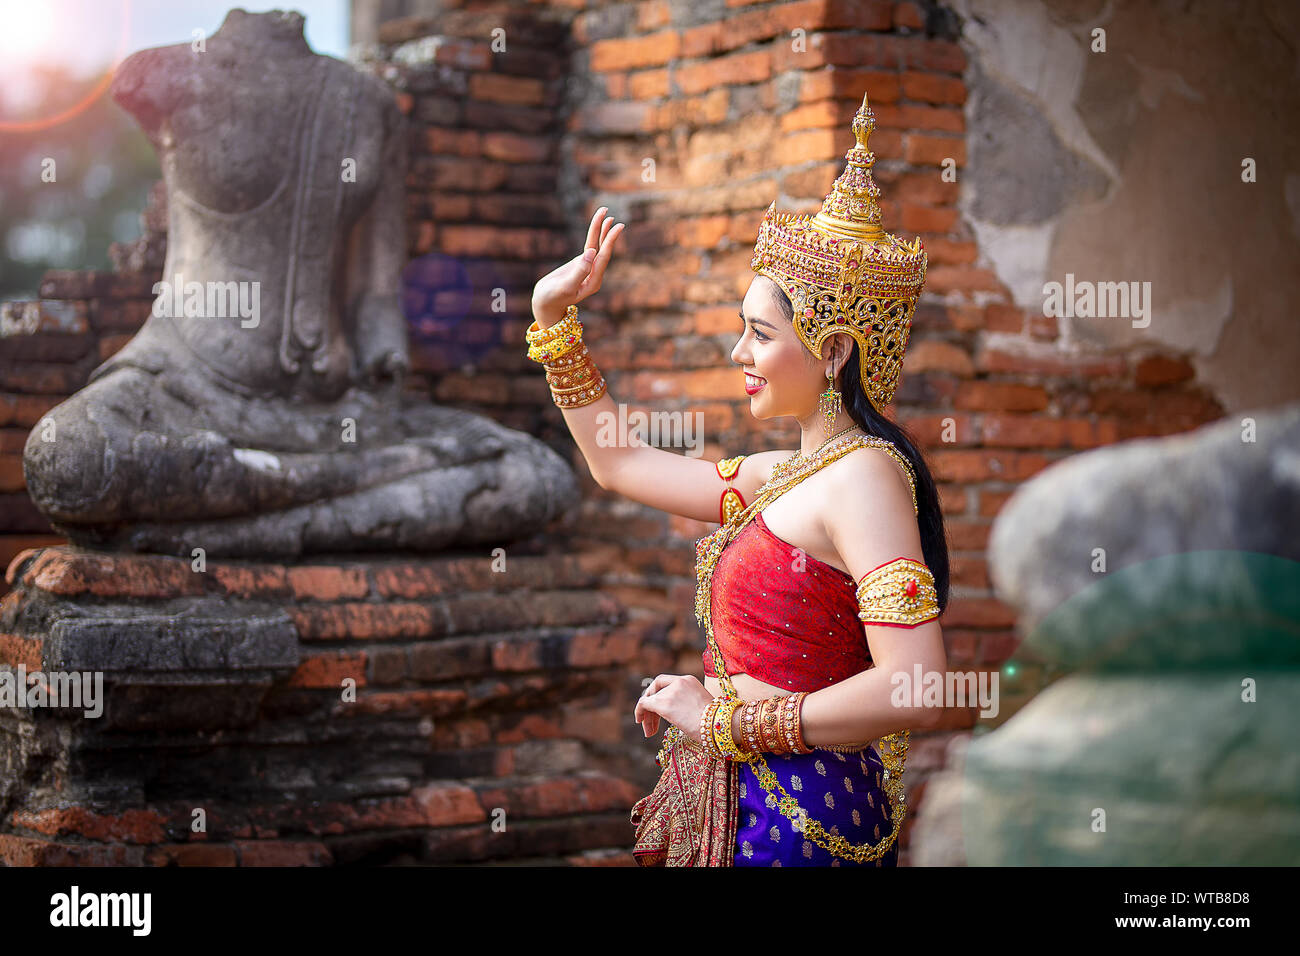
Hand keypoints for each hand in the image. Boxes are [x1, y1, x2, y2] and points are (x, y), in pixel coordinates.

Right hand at [531, 205, 623, 324]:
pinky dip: (593, 235)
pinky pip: (589, 246)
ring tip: (606, 214)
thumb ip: (579, 271)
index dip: (610, 241)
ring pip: (597, 246)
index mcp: (593, 281)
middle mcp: (594, 274)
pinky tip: (597, 225)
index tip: (617, 227)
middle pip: (603, 250)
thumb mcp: (565, 286)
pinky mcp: (581, 263)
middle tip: (613, 218)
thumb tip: (591, 252)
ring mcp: (589, 268)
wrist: (545, 302)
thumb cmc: (553, 297)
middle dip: (607, 233)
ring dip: (601, 231)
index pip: (604, 258)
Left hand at [634, 673, 714, 743]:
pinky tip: (640, 722)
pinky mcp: (663, 703)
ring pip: (650, 700)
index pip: (664, 682)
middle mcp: (679, 682)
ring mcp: (670, 692)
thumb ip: (686, 703)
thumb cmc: (715, 722)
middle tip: (652, 725)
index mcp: (689, 680)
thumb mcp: (701, 706)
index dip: (656, 693)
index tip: (656, 709)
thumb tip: (677, 714)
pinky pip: (643, 704)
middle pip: (656, 691)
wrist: (718, 725)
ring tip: (649, 732)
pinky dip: (639, 712)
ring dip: (648, 716)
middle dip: (651, 708)